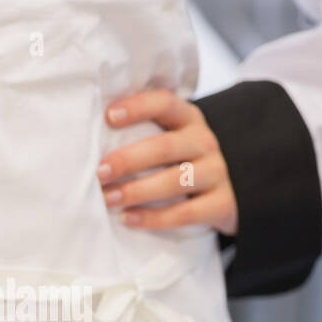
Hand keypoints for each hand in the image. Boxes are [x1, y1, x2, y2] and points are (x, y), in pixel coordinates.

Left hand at [98, 90, 236, 235]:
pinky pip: (185, 213)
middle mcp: (205, 142)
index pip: (165, 102)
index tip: (108, 116)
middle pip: (166, 146)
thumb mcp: (173, 139)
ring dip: (136, 191)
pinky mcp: (222, 204)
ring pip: (174, 181)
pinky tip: (127, 219)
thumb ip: (144, 134)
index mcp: (189, 119)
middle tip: (100, 173)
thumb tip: (87, 140)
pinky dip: (154, 218)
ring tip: (108, 199)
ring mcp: (216, 173)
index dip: (138, 107)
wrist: (234, 191)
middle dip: (128, 159)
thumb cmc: (184, 162)